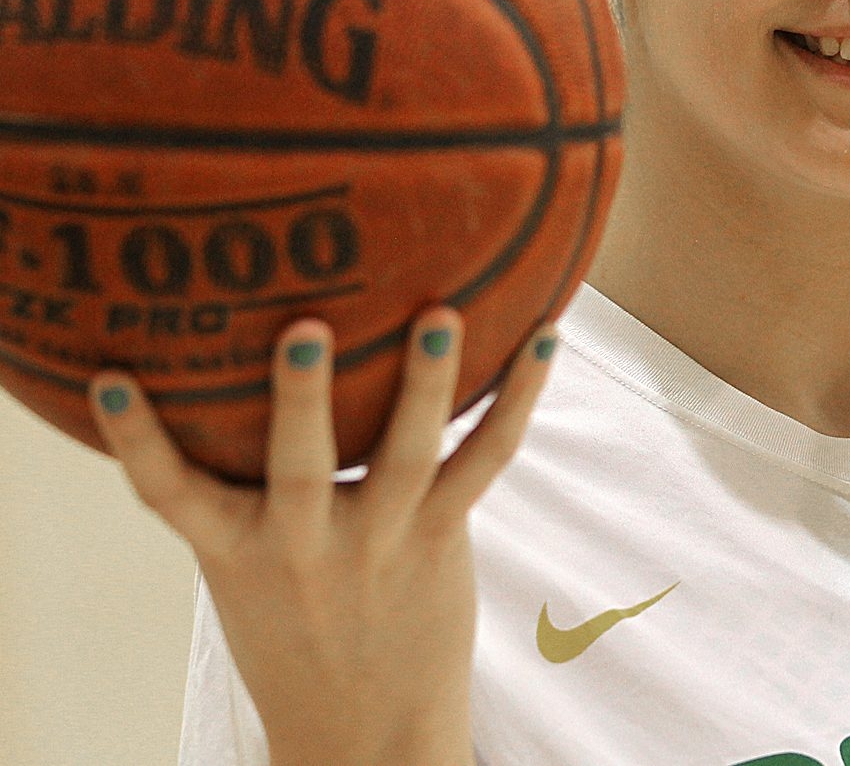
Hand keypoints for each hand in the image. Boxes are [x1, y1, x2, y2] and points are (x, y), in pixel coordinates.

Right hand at [87, 305, 558, 765]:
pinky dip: (517, 398)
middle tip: (304, 326)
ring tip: (440, 316)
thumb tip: (245, 390)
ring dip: (426, 384)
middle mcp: (305, 545)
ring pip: (405, 455)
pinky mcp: (441, 538)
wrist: (367, 736)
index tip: (114, 377)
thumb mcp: (248, 576)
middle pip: (301, 463)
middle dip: (300, 396)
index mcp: (236, 550)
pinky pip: (486, 459)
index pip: (169, 491)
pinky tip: (546, 339)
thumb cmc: (302, 634)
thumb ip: (245, 498)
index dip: (134, 437)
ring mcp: (379, 541)